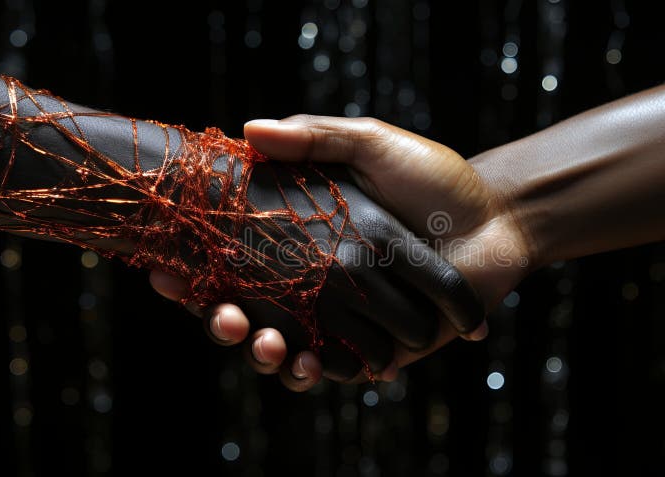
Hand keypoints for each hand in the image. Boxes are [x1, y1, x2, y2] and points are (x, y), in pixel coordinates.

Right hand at [154, 115, 532, 373]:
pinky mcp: (385, 348)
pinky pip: (342, 370)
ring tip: (263, 344)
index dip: (204, 273)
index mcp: (313, 243)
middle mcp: (325, 285)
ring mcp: (354, 319)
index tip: (168, 274)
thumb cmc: (434, 176)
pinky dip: (318, 372)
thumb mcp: (370, 143)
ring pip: (292, 349)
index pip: (245, 265)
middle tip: (219, 316)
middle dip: (228, 323)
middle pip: (258, 316)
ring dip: (267, 354)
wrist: (496, 218)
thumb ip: (316, 137)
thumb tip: (247, 128)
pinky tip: (306, 363)